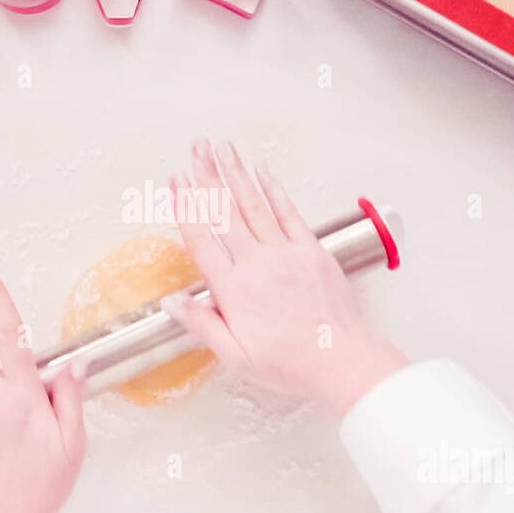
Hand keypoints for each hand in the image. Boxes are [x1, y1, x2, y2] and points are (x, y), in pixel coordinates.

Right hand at [162, 138, 407, 416]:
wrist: (342, 361)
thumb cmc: (292, 364)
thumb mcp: (236, 357)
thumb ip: (202, 324)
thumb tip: (171, 303)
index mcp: (233, 289)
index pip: (201, 239)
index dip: (185, 207)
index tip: (175, 182)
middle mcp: (257, 263)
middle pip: (224, 212)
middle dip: (207, 176)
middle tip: (195, 148)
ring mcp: (285, 253)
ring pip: (253, 204)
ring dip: (235, 173)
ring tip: (222, 147)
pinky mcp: (311, 251)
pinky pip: (288, 212)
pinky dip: (273, 189)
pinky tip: (261, 171)